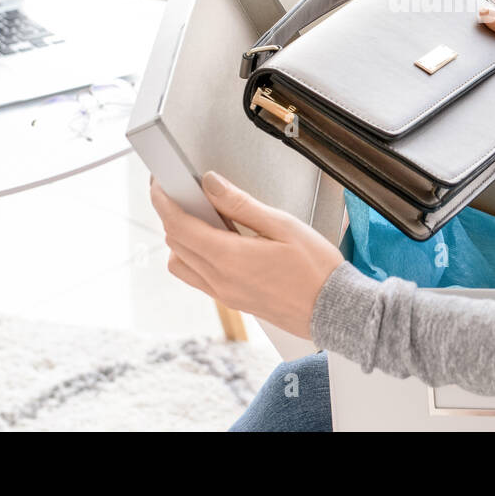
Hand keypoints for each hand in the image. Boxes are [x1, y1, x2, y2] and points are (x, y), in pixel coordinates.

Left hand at [150, 172, 345, 339]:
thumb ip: (241, 205)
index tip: (160, 184)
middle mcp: (220, 280)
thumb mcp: (283, 225)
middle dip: (172, 214)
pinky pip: (198, 277)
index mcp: (230, 258)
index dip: (164, 201)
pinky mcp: (233, 300)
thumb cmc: (317, 270)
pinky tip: (220, 240)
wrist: (334, 311)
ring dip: (182, 238)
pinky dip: (196, 255)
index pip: (179, 226)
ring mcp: (225, 293)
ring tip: (205, 217)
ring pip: (182, 263)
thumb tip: (211, 185)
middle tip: (185, 192)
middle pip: (175, 243)